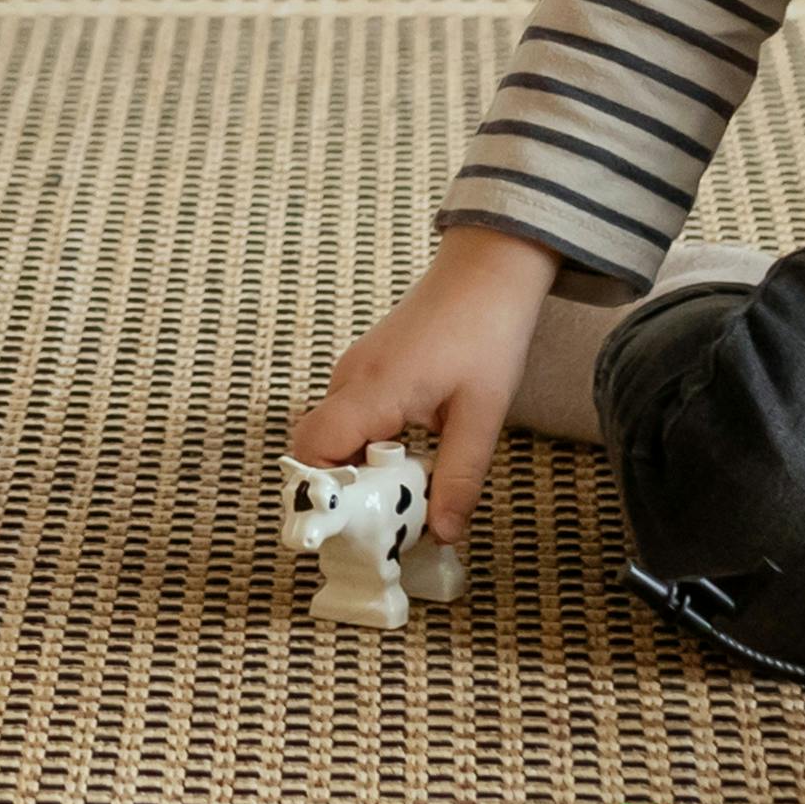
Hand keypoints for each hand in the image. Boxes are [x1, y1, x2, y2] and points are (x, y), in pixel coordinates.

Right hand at [290, 224, 565, 538]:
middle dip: (342, 490)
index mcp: (373, 389)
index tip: (359, 526)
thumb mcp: (482, 415)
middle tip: (384, 521)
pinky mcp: (369, 368)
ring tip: (402, 496)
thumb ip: (460, 478)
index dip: (325, 492)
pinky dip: (367, 446)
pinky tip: (407, 460)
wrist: (489, 269)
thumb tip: (444, 534)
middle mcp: (352, 378)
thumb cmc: (487, 331)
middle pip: (315, 447)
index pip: (315, 450)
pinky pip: (350, 417)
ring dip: (358, 468)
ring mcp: (356, 370)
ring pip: (333, 434)